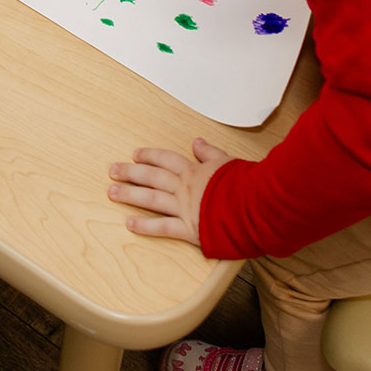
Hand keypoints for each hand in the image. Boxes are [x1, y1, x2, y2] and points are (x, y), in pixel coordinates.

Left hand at [108, 138, 235, 245]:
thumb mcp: (229, 161)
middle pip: (152, 176)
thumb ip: (210, 152)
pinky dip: (146, 226)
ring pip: (151, 199)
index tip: (135, 155)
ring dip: (130, 195)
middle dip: (130, 172)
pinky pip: (163, 227)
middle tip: (112, 170)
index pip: (166, 160)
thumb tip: (197, 142)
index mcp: (195, 171)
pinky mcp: (191, 229)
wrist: (258, 205)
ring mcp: (186, 208)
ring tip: (112, 192)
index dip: (149, 156)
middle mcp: (186, 187)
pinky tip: (130, 223)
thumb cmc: (247, 184)